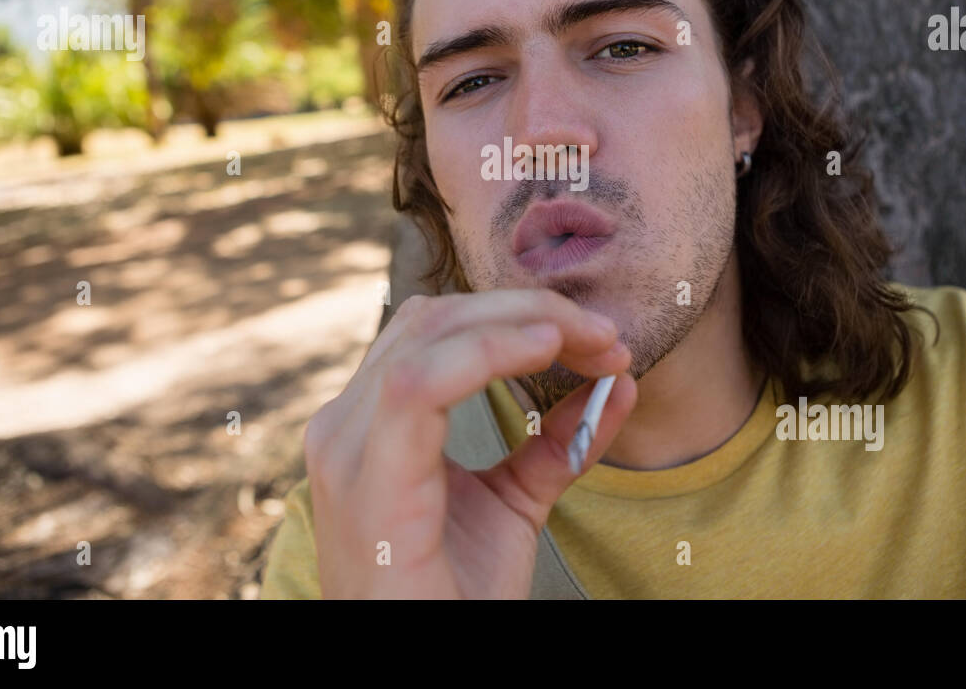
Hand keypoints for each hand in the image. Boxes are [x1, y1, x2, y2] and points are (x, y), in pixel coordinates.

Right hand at [302, 289, 635, 597]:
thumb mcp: (515, 504)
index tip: (599, 341)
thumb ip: (555, 444)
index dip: (519, 318)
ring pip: (429, 333)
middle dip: (529, 311)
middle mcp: (348, 424)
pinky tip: (545, 350)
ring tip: (591, 341)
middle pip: (436, 318)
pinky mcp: (367, 478)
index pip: (439, 331)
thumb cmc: (454, 595)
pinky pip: (419, 384)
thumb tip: (617, 386)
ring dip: (520, 322)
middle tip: (606, 335)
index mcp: (371, 423)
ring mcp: (348, 447)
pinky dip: (488, 352)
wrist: (419, 663)